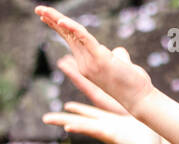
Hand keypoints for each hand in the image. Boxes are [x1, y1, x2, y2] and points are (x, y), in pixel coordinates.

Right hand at [35, 6, 154, 113]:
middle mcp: (85, 63)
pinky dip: (73, 28)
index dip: (60, 28)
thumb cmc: (134, 84)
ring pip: (72, 35)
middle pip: (67, 36)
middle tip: (38, 9)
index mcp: (88, 63)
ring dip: (56, 20)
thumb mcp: (124, 66)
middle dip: (52, 21)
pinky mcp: (101, 59)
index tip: (49, 18)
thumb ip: (118, 55)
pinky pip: (84, 40)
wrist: (141, 99)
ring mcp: (91, 62)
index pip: (71, 41)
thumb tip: (119, 51)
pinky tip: (63, 20)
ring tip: (42, 10)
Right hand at [42, 101, 163, 143]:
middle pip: (80, 119)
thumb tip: (146, 110)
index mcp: (111, 122)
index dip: (80, 109)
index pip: (92, 113)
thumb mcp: (141, 123)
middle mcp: (105, 127)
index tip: (68, 106)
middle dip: (63, 117)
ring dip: (63, 121)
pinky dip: (80, 127)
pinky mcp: (110, 135)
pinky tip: (68, 127)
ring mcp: (106, 131)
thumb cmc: (150, 142)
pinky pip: (92, 129)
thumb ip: (138, 117)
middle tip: (45, 118)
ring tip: (47, 119)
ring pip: (81, 124)